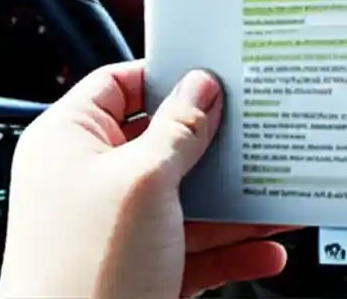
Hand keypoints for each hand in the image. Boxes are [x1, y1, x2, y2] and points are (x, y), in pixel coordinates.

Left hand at [0, 60, 294, 298]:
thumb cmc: (81, 271)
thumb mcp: (142, 183)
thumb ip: (178, 132)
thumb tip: (201, 89)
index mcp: (68, 142)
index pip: (118, 85)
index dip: (166, 78)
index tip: (213, 76)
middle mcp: (88, 181)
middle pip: (161, 145)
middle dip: (213, 146)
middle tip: (257, 133)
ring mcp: (115, 231)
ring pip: (186, 202)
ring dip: (234, 204)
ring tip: (278, 194)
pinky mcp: (141, 271)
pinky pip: (194, 250)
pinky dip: (232, 250)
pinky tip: (266, 249)